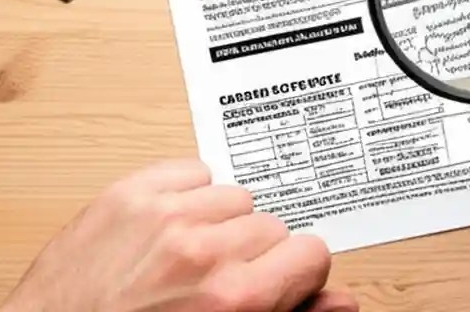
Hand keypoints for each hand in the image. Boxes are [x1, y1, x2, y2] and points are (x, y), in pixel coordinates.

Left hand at [0, 159, 357, 311]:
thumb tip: (343, 301)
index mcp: (234, 300)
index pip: (310, 252)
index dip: (293, 273)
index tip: (275, 283)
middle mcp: (201, 254)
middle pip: (272, 226)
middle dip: (252, 254)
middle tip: (217, 284)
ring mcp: (162, 218)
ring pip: (234, 196)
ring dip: (219, 223)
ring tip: (188, 258)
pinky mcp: (126, 197)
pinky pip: (191, 170)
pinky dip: (186, 194)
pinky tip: (170, 229)